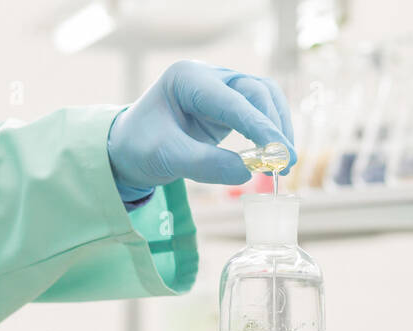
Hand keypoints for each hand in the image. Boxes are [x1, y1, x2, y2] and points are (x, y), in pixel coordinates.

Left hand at [106, 59, 296, 202]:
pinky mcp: (227, 107)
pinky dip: (269, 133)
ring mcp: (220, 89)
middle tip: (285, 163)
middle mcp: (208, 76)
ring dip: (277, 127)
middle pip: (256, 92)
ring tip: (283, 163)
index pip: (233, 100)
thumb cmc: (140, 147)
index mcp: (188, 78)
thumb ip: (204, 164)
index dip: (260, 127)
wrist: (127, 148)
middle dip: (274, 126)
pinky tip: (272, 157)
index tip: (279, 153)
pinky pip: (257, 113)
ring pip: (263, 99)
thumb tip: (248, 172)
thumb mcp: (166, 157)